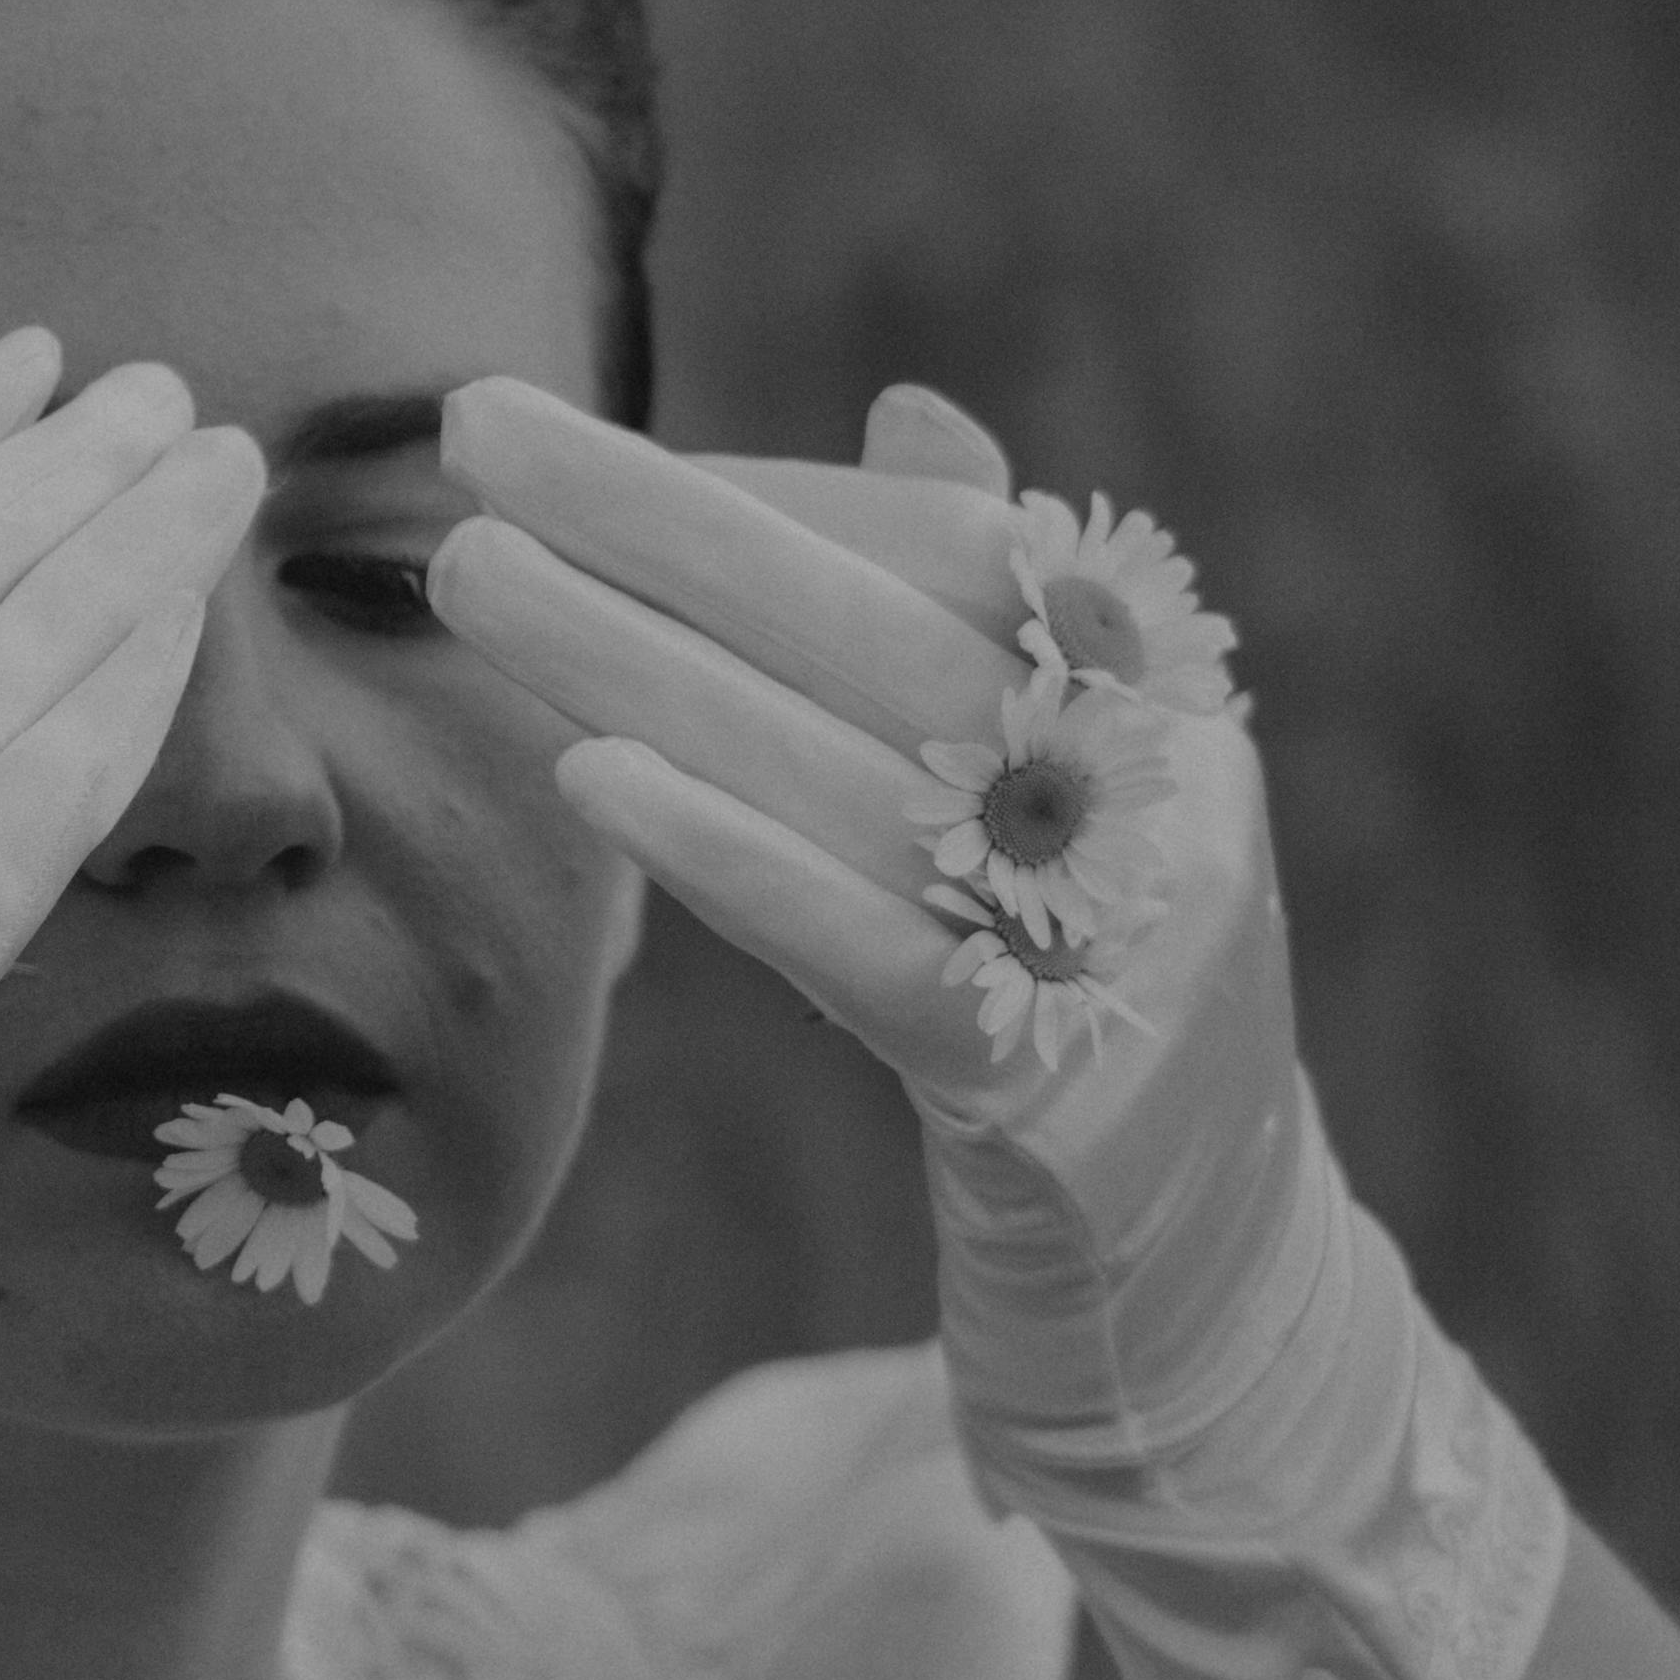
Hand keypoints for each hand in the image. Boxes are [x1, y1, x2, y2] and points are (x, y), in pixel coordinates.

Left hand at [427, 373, 1564, 1679]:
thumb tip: (911, 404)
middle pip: (876, 621)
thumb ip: (994, 600)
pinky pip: (856, 943)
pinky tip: (584, 775)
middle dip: (665, 516)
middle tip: (472, 425)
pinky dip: (724, 852)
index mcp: (1158, 692)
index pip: (943, 542)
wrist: (1215, 1275)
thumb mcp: (1069, 790)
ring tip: (463, 578)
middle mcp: (1150, 786)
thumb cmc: (1095, 994)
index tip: (576, 450)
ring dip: (636, 659)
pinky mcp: (1030, 1071)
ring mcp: (1103, 930)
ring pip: (837, 765)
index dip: (755, 488)